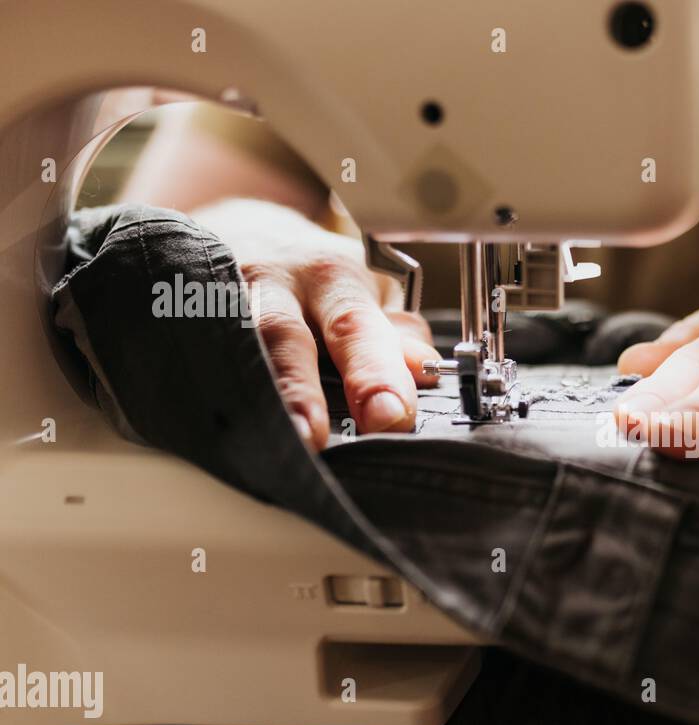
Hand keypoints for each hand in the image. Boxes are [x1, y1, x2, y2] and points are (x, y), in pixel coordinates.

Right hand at [190, 198, 439, 448]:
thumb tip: (424, 370)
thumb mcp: (368, 294)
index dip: (374, 373)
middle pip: (286, 335)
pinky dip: (209, 384)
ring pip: (236, 343)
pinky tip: (222, 424)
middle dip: (301, 388)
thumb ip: (395, 334)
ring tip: (269, 439)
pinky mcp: (192, 312)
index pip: (358, 327)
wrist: (251, 229)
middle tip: (314, 437)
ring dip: (255, 394)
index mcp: (335, 279)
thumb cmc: (322, 281)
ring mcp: (228, 295)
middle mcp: (278, 282)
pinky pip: (199, 349)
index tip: (390, 416)